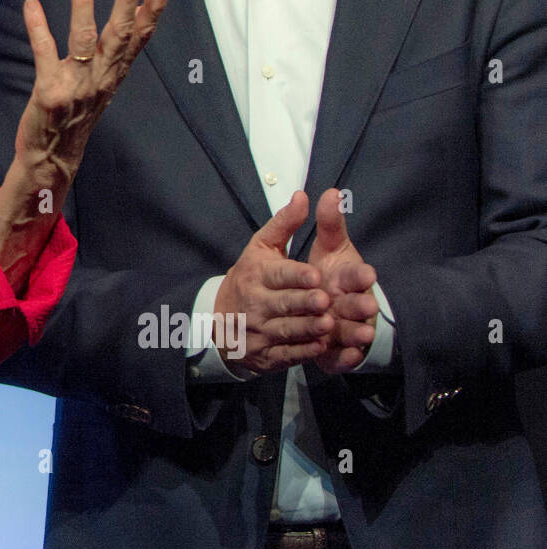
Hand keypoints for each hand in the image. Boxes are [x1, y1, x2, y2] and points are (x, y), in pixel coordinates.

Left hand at [13, 0, 169, 193]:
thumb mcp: (100, 86)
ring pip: (84, 39)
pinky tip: (31, 4)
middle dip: (127, 1)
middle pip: (119, 35)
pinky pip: (45, 53)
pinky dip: (38, 26)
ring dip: (82, 6)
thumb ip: (113, 55)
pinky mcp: (50, 92)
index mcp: (112, 76)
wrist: (51, 160)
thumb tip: (129, 19)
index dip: (151, 12)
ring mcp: (76, 86)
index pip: (138, 40)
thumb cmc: (74, 117)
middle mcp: (100, 79)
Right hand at [213, 191, 333, 373]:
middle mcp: (255, 302)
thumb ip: (285, 223)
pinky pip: (286, 353)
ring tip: (329, 325)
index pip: (278, 274)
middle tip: (326, 300)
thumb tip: (303, 195)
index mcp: (256, 274)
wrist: (219, 320)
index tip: (316, 276)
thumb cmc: (251, 276)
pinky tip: (321, 346)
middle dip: (304, 302)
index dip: (297, 276)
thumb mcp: (262, 247)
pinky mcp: (265, 353)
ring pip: (286, 329)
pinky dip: (304, 351)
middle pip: (283, 303)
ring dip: (307, 328)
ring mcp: (258, 330)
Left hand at [307, 187, 378, 373]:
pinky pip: (343, 355)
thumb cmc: (332, 276)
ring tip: (362, 333)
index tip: (366, 271)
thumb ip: (329, 223)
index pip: (356, 275)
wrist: (327, 313)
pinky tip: (346, 356)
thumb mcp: (329, 247)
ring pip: (354, 330)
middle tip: (366, 304)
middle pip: (359, 303)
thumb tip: (330, 191)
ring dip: (358, 331)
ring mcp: (346, 327)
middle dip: (363, 303)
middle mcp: (350, 303)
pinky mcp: (338, 350)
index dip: (360, 274)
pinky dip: (346, 356)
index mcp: (348, 278)